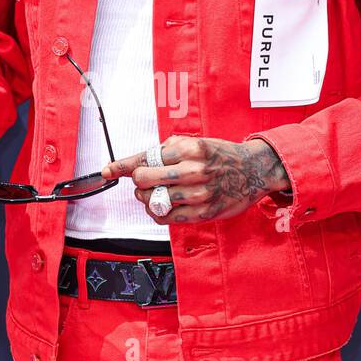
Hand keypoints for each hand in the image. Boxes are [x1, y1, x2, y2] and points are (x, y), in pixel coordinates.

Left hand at [101, 136, 290, 225]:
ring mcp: (199, 193)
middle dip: (138, 181)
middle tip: (143, 181)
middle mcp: (194, 170)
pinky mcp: (204, 213)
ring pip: (154, 201)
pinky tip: (162, 206)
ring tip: (154, 193)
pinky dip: (158, 213)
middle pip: (145, 179)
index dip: (122, 166)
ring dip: (147, 198)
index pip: (146, 158)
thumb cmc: (220, 156)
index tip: (107, 171)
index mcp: (189, 149)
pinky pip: (168, 218)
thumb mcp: (195, 143)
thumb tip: (134, 163)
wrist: (253, 171)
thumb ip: (166, 151)